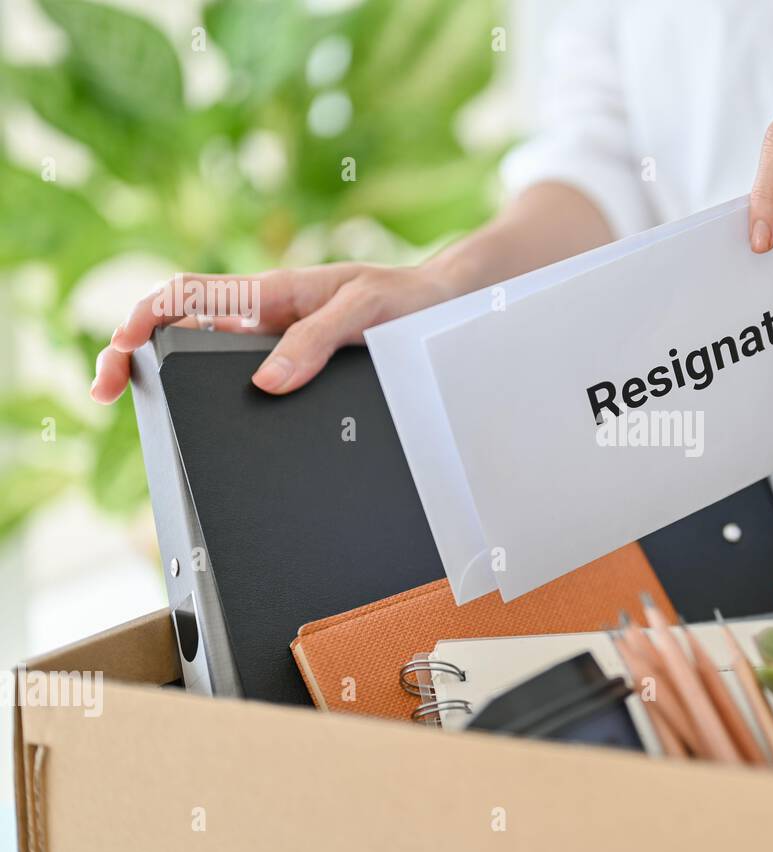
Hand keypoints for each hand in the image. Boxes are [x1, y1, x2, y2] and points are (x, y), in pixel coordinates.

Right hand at [89, 262, 457, 402]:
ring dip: (165, 374)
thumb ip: (316, 339)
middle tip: (105, 388)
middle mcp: (266, 317)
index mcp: (273, 291)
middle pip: (180, 326)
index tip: (122, 348)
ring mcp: (277, 343)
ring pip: (205, 355)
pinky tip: (196, 416)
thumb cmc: (405, 298)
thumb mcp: (364, 310)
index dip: (144, 315)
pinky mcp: (296, 365)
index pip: (189, 293)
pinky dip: (210, 393)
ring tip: (136, 404)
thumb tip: (267, 382)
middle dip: (134, 351)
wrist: (444, 305)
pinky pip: (242, 378)